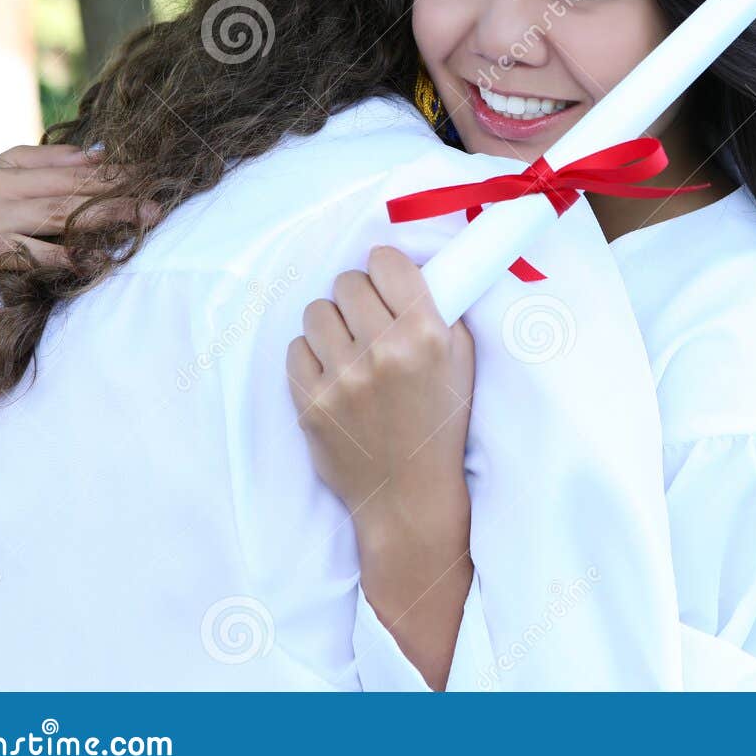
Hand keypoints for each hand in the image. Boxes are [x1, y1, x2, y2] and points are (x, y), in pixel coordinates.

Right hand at [0, 144, 146, 300]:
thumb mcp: (7, 183)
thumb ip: (51, 166)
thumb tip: (102, 152)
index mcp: (3, 171)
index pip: (68, 172)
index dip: (112, 176)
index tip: (151, 180)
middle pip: (63, 197)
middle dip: (114, 202)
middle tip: (154, 209)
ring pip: (43, 222)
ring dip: (91, 226)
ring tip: (130, 230)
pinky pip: (12, 257)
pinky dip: (47, 259)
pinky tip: (80, 262)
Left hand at [287, 244, 473, 527]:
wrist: (408, 493)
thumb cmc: (438, 423)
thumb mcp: (460, 362)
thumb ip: (439, 311)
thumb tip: (407, 270)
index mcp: (426, 335)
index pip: (385, 261)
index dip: (385, 269)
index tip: (387, 284)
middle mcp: (383, 352)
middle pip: (347, 283)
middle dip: (359, 298)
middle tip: (369, 322)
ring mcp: (343, 379)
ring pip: (316, 312)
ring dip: (332, 326)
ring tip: (349, 350)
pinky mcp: (310, 402)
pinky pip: (296, 349)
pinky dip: (312, 358)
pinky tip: (334, 376)